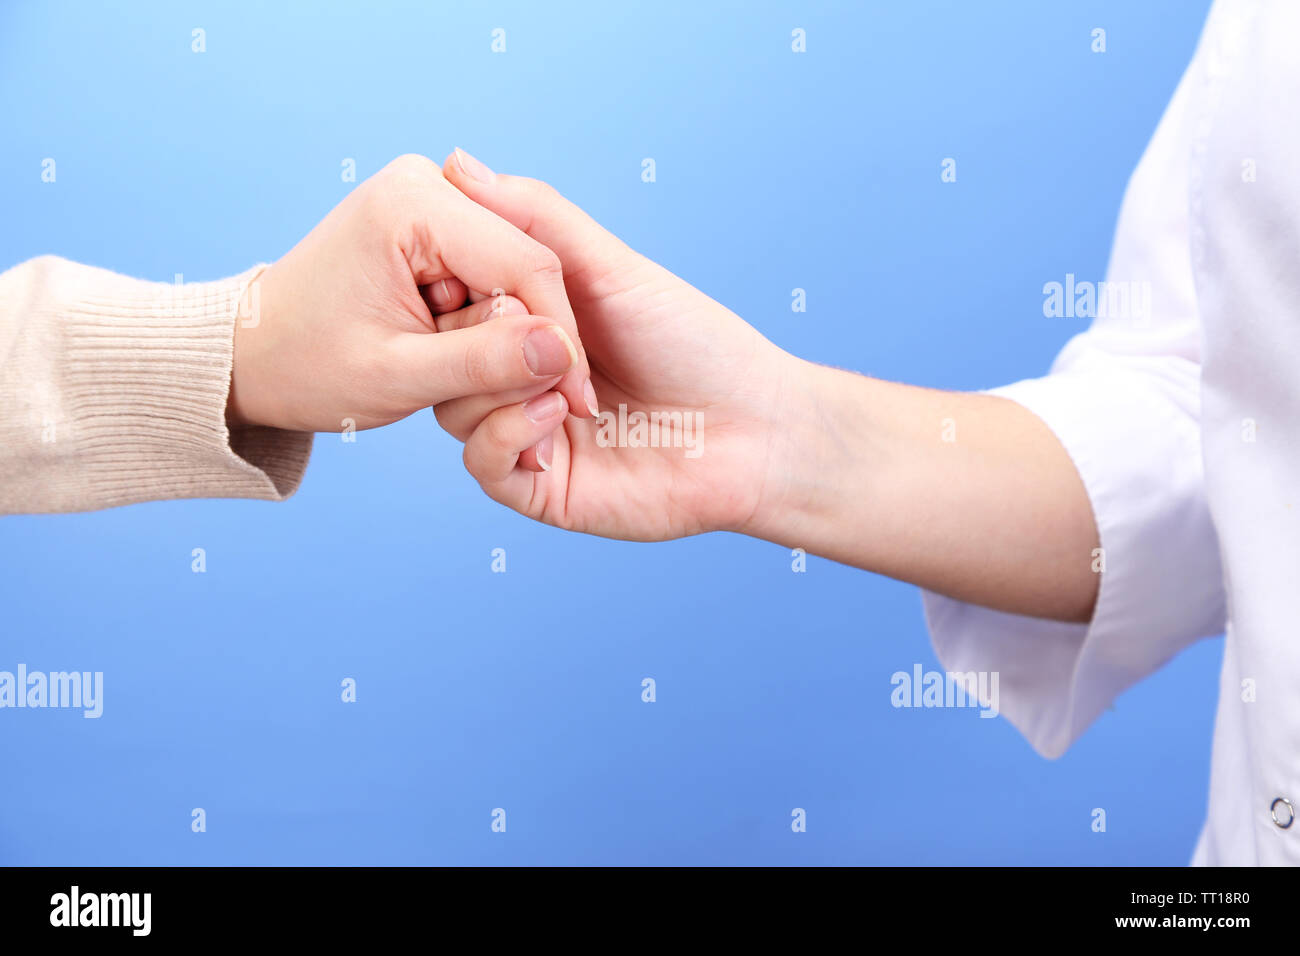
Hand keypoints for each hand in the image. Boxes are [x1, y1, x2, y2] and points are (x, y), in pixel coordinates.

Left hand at [226, 154, 597, 433]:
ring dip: (509, 333)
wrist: (255, 354)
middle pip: (526, 263)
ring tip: (468, 378)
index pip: (525, 265)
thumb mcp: (399, 377)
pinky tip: (461, 354)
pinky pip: (492, 273)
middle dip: (534, 336)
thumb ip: (484, 364)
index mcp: (412, 205)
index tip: (578, 399)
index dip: (561, 337)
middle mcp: (425, 183)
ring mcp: (429, 197)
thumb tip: (562, 351)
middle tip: (526, 401)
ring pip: (515, 271)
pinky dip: (490, 321)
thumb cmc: (308, 366)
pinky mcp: (432, 222)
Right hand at [433, 150, 802, 539]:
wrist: (755, 429)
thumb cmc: (695, 343)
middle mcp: (518, 380)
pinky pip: (482, 464)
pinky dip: (509, 432)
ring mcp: (526, 434)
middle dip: (478, 335)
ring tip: (563, 375)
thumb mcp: (611, 267)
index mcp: (527, 325)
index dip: (451, 284)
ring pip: (451, 409)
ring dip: (498, 383)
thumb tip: (456, 162)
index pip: (447, 302)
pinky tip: (560, 414)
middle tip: (531, 327)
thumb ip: (534, 217)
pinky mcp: (539, 488)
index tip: (473, 272)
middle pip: (440, 356)